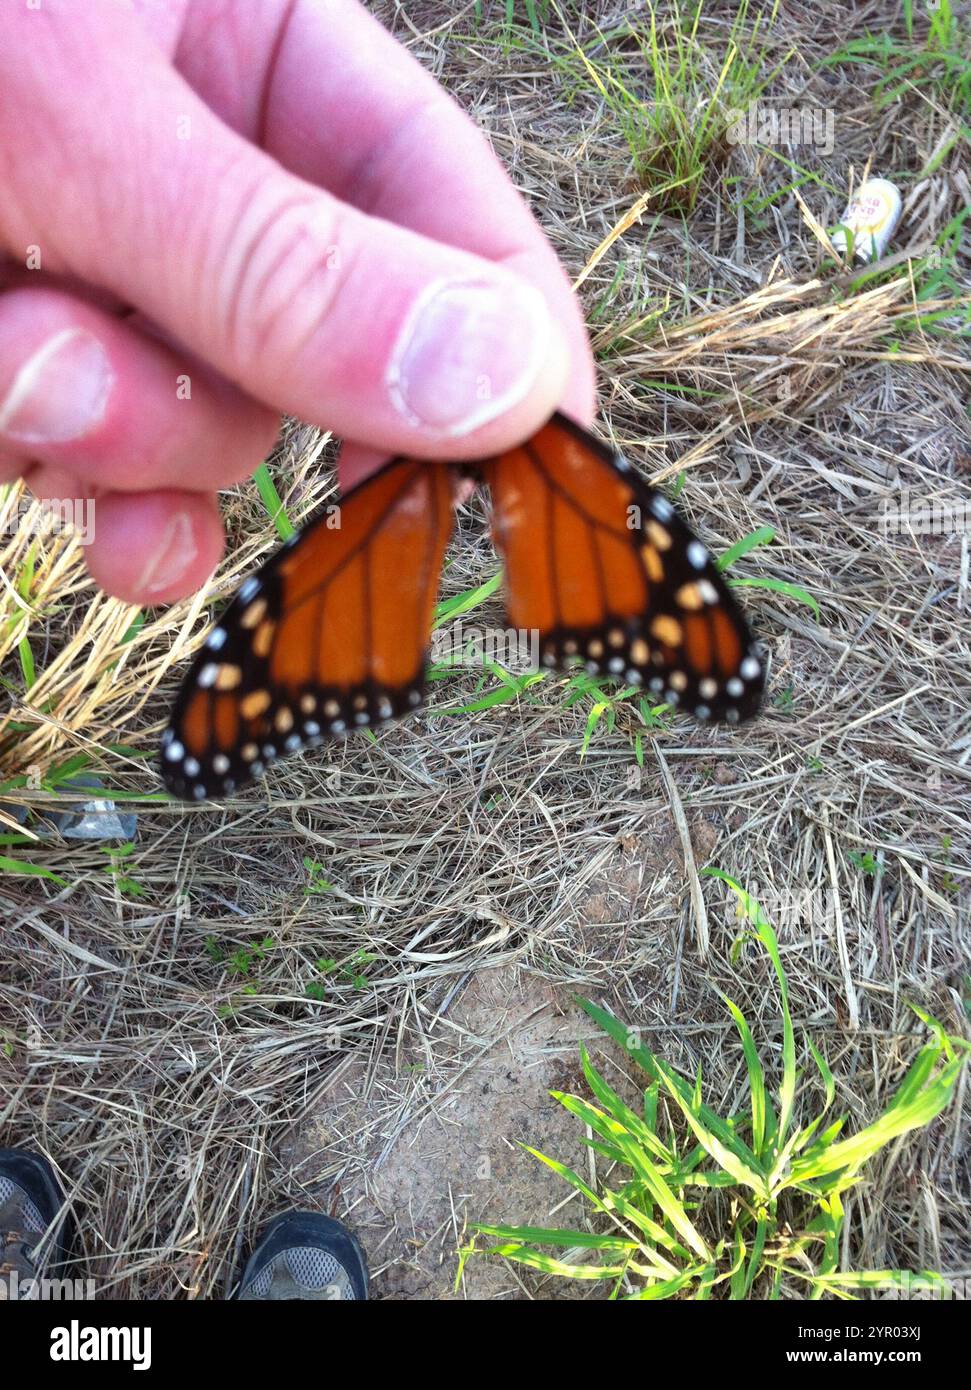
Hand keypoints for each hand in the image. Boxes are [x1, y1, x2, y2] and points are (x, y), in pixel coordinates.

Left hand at [0, 0, 594, 603]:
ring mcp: (133, 292)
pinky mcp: (52, 380)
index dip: (512, 343)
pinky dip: (72, 477)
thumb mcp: (84, 122)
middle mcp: (216, 184)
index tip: (554, 470)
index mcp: (266, 58)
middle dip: (252, 403)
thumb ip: (283, 267)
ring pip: (212, 437)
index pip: (451, 208)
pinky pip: (115, 480)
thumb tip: (507, 388)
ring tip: (7, 344)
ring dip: (118, 427)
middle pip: (329, 358)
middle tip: (231, 435)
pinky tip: (18, 429)